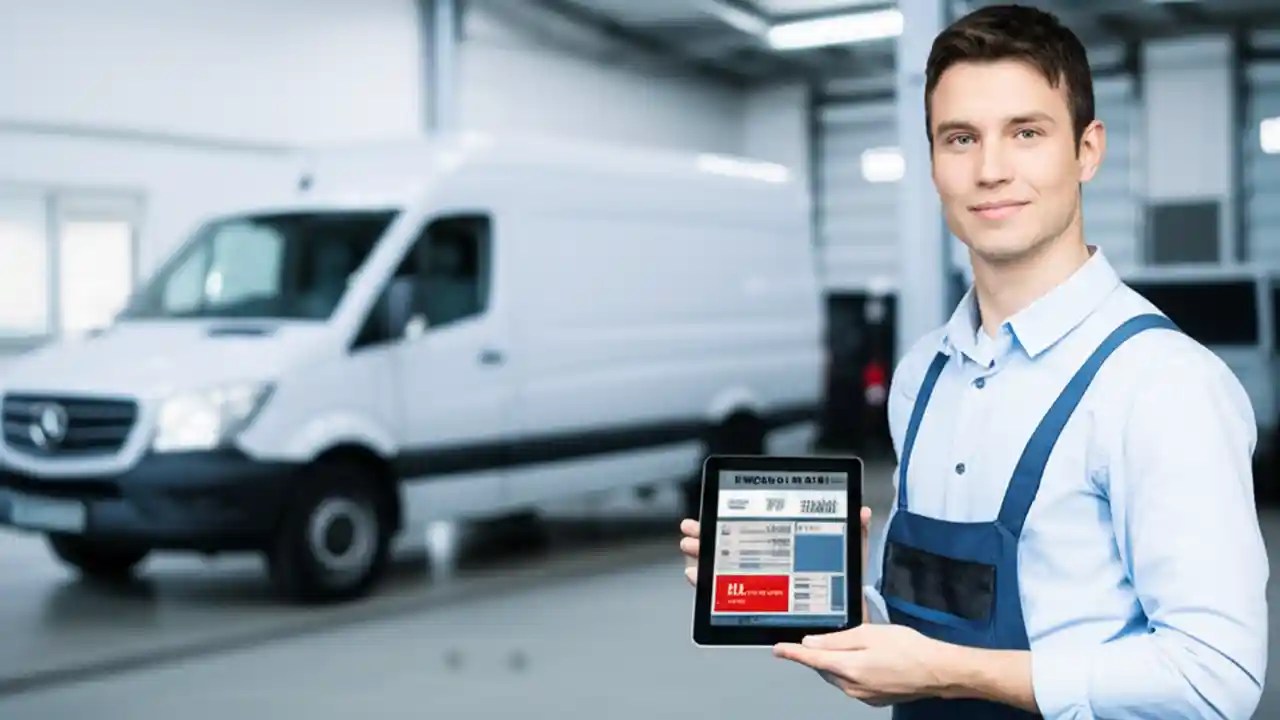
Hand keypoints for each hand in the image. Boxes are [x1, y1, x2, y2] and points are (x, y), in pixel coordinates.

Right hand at [680, 506, 873, 616]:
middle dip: (710, 535)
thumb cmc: (844, 597)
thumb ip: (855, 535)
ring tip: (692, 547)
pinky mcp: (758, 607)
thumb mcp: (848, 561)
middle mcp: (771, 567)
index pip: (757, 529)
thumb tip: (861, 511)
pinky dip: (708, 584)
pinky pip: (727, 594)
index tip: (717, 510)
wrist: (844, 632)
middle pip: (733, 545)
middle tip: (693, 529)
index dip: (735, 519)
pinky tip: (698, 576)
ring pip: (725, 567)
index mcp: (788, 551)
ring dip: (704, 556)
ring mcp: (762, 586)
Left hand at [772, 624, 947, 706]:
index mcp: (848, 667)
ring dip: (839, 662)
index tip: (778, 649)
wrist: (936, 671)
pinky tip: (872, 660)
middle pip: (824, 667)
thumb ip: (836, 640)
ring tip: (863, 647)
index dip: (792, 652)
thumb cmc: (908, 648)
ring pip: (838, 675)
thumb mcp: (869, 633)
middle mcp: (852, 686)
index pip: (811, 658)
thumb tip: (812, 643)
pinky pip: (853, 683)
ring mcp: (863, 695)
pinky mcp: (873, 699)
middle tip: (839, 638)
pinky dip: (853, 671)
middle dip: (823, 653)